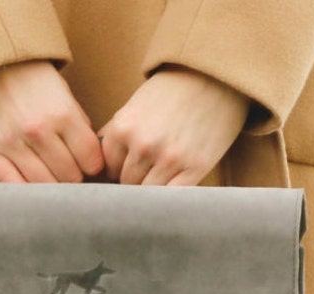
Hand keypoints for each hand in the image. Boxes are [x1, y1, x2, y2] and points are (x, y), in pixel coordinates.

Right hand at [0, 59, 104, 182]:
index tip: (88, 164)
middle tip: (68, 169)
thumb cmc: (28, 77)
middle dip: (73, 174)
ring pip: (44, 185)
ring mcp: (11, 142)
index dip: (93, 164)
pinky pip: (13, 184)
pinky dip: (25, 186)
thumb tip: (91, 155)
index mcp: (62, 112)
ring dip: (51, 184)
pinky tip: (30, 180)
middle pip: (69, 175)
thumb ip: (77, 122)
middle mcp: (37, 130)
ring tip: (50, 174)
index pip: (90, 159)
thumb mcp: (61, 90)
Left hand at [97, 65, 251, 185]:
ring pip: (146, 193)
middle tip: (149, 169)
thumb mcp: (137, 104)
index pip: (109, 167)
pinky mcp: (194, 168)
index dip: (119, 168)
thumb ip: (117, 132)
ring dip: (152, 188)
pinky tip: (174, 183)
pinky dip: (170, 195)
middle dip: (135, 179)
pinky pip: (171, 196)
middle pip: (127, 183)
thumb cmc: (174, 90)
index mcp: (124, 127)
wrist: (216, 76)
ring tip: (163, 174)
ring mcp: (169, 159)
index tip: (129, 165)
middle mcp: (143, 145)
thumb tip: (97, 161)